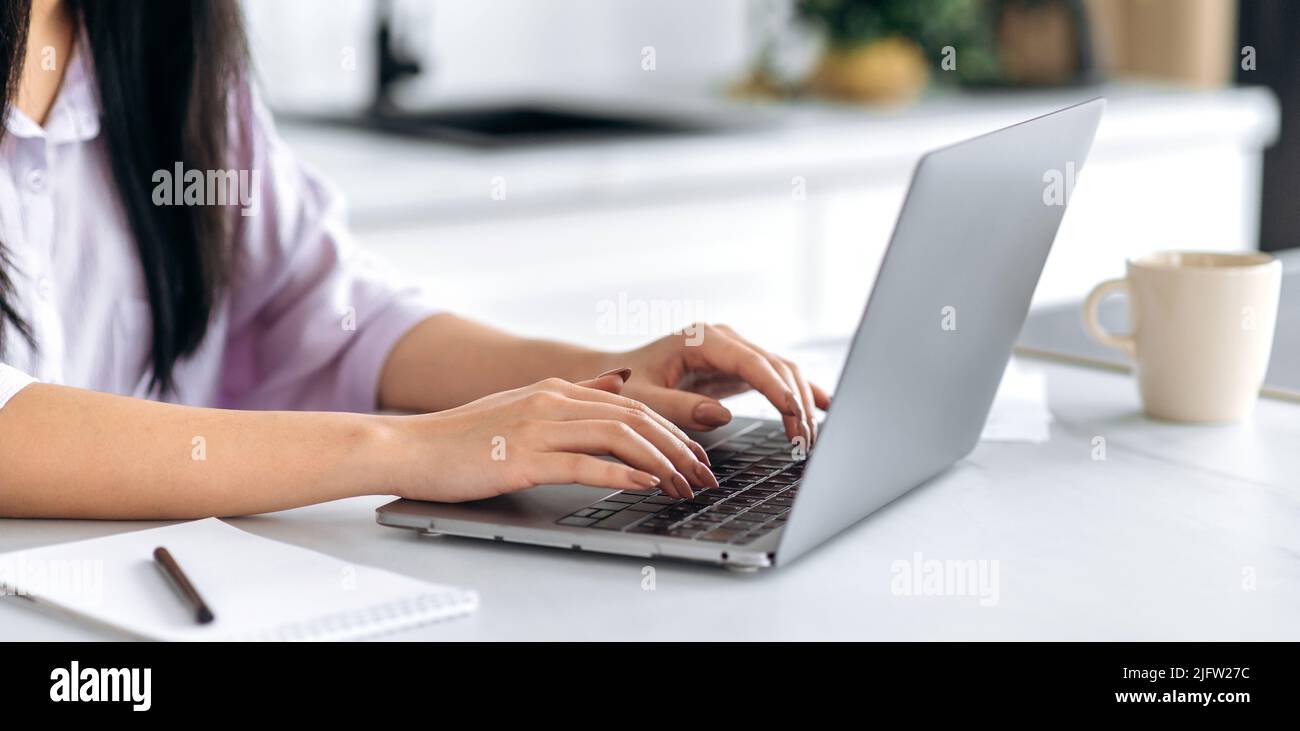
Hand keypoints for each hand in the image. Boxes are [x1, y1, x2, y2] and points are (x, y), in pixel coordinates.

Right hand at [391, 372, 716, 502]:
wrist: (407, 446)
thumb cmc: (461, 437)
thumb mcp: (522, 405)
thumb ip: (572, 396)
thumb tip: (616, 386)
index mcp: (555, 390)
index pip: (632, 406)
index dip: (672, 430)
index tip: (696, 455)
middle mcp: (551, 401)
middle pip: (635, 418)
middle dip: (678, 447)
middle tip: (704, 474)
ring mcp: (537, 427)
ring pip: (618, 437)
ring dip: (660, 463)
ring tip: (685, 484)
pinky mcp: (523, 457)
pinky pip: (584, 463)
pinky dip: (622, 474)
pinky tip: (646, 485)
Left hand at [607, 324, 831, 444]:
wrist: (620, 376)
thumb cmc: (628, 386)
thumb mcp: (644, 399)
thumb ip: (679, 407)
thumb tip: (721, 415)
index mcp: (701, 339)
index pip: (752, 362)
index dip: (777, 389)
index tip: (795, 415)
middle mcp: (724, 339)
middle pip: (775, 366)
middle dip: (795, 403)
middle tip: (803, 442)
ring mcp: (735, 351)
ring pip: (782, 371)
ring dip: (800, 403)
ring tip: (808, 439)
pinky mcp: (739, 367)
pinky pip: (776, 378)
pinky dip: (799, 393)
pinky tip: (824, 407)